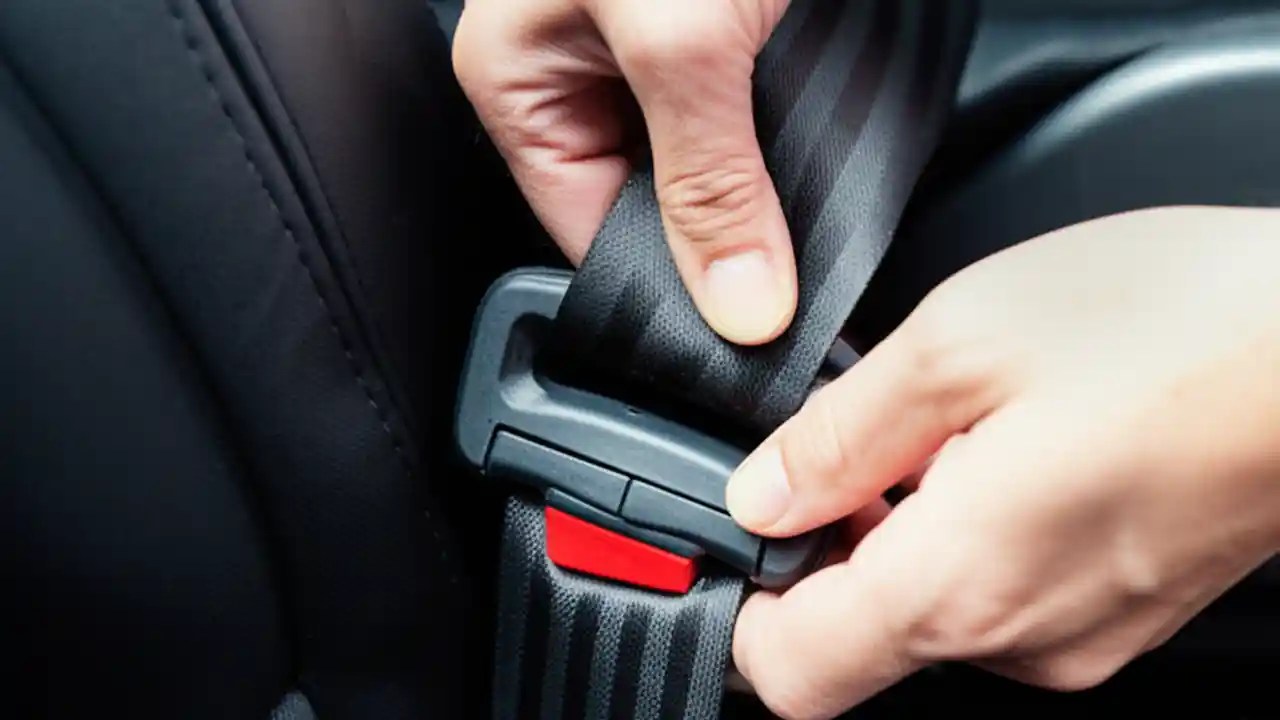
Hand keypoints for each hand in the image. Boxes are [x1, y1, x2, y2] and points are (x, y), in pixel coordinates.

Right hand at [451, 0, 796, 344]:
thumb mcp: (681, 41)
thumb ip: (708, 176)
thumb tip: (735, 303)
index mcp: (517, 77)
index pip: (583, 227)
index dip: (656, 285)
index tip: (728, 337)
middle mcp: (575, 68)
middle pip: (647, 203)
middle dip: (715, 240)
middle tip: (783, 293)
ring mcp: (648, 48)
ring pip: (704, 166)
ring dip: (757, 195)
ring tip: (810, 233)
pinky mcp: (719, 27)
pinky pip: (748, 118)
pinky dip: (787, 146)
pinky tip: (825, 169)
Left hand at [725, 206, 1279, 718]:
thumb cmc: (1183, 326)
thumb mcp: (959, 342)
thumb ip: (837, 436)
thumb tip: (762, 492)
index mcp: (957, 584)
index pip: (789, 671)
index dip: (736, 607)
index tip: (732, 537)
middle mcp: (1020, 640)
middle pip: (855, 641)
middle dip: (824, 552)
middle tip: (849, 447)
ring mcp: (1081, 634)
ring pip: (931, 614)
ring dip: (904, 535)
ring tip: (950, 427)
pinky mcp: (1124, 610)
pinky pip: (1004, 596)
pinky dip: (972, 536)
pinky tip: (1008, 448)